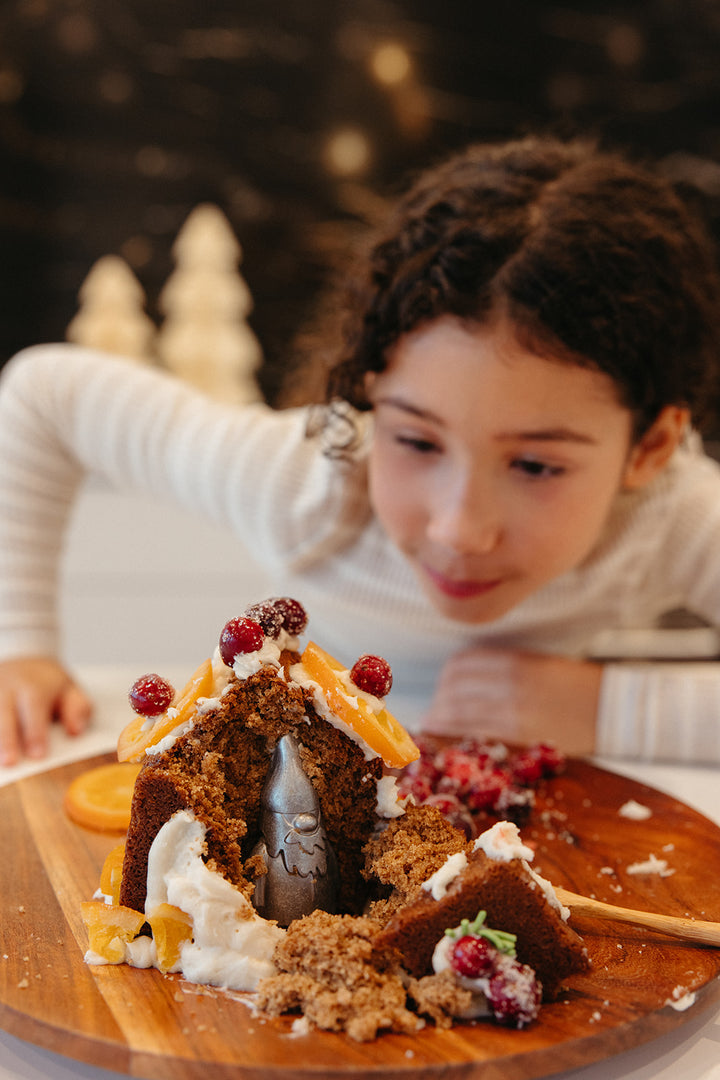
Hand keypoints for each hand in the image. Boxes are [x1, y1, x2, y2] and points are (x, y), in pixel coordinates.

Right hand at [0, 657, 92, 765]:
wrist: (22, 658)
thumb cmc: (47, 684)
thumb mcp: (70, 689)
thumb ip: (78, 709)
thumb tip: (75, 730)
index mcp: (33, 685)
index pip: (34, 707)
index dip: (35, 732)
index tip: (38, 755)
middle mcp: (6, 687)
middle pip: (3, 712)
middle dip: (6, 738)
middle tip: (10, 762)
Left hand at [421, 646, 602, 755]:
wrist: (614, 710)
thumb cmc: (579, 687)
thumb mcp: (539, 665)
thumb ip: (504, 669)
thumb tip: (466, 681)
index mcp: (515, 660)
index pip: (461, 664)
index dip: (446, 679)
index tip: (442, 690)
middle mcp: (508, 682)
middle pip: (454, 688)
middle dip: (439, 701)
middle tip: (434, 712)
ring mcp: (512, 710)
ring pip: (459, 712)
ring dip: (440, 719)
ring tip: (434, 726)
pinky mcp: (519, 736)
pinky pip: (475, 734)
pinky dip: (455, 735)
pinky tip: (446, 739)